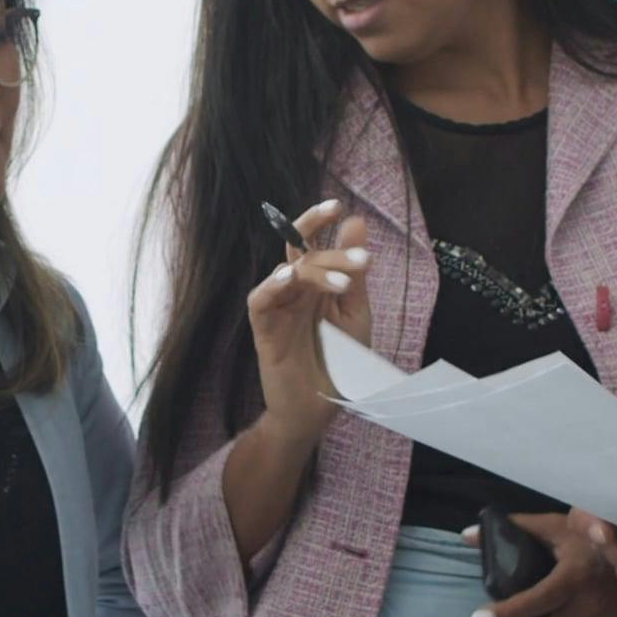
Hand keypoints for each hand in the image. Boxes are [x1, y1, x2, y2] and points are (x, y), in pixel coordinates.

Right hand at [241, 199, 371, 443]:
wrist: (321, 410)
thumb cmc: (339, 363)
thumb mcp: (356, 313)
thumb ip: (354, 272)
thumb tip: (356, 221)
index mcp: (315, 283)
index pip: (311, 243)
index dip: (319, 221)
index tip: (339, 207)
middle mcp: (294, 291)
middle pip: (296, 251)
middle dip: (323, 243)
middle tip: (352, 246)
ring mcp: (278, 309)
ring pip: (285, 273)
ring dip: (314, 272)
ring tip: (344, 282)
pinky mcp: (264, 331)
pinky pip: (260, 301)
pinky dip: (271, 287)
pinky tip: (288, 279)